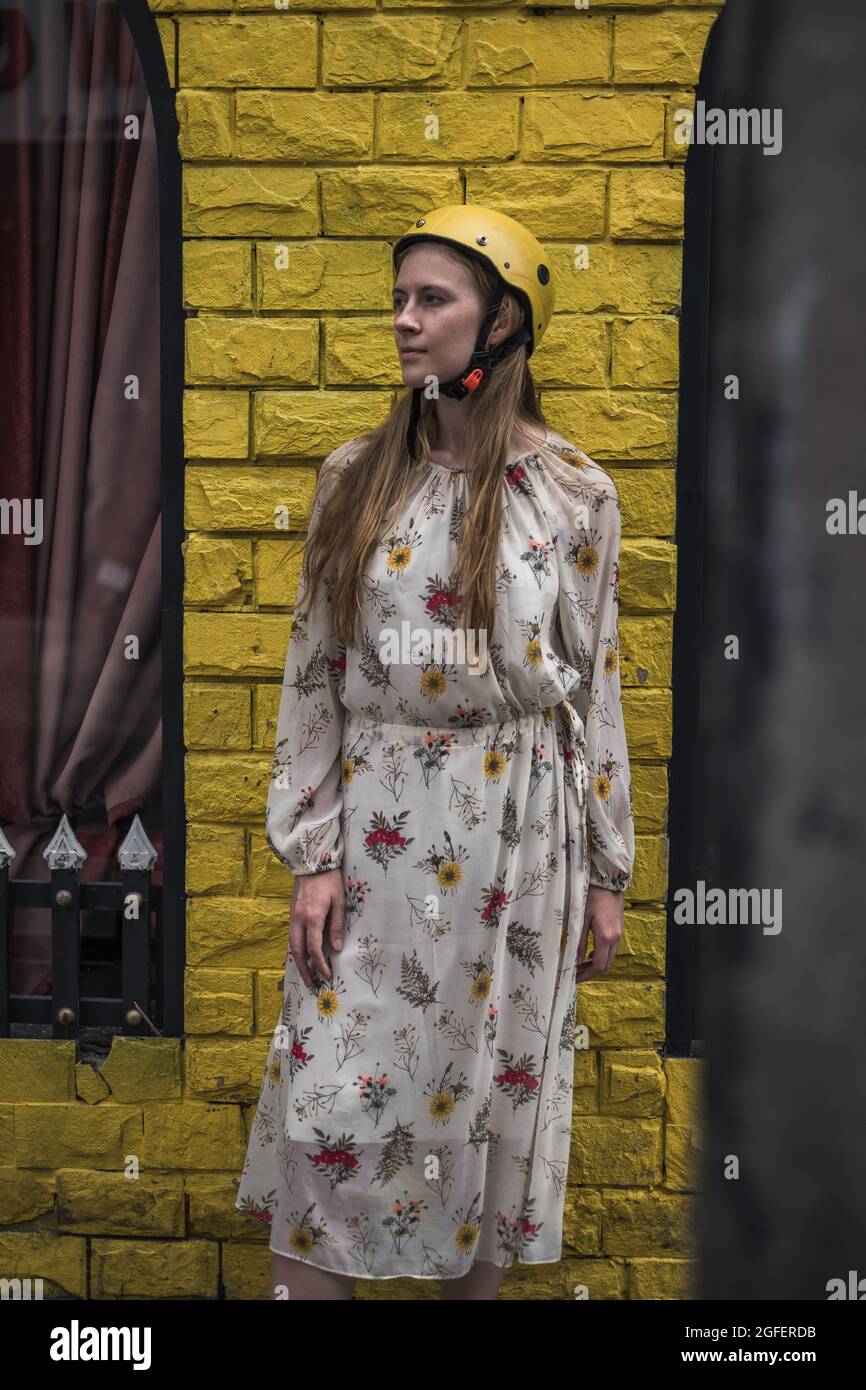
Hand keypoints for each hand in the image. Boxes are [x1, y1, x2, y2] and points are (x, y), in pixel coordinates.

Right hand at [289, 868, 344, 988]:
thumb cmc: (329, 880)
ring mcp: (293, 916)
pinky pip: (291, 936)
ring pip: (292, 945)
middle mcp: (299, 919)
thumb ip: (337, 925)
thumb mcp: (339, 901)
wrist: (311, 861)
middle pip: (298, 951)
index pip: (314, 948)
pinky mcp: (292, 913)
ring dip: (298, 962)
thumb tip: (336, 948)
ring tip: (306, 974)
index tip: (327, 975)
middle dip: (304, 969)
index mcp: (313, 917)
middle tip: (312, 984)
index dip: (320, 964)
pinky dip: (295, 949)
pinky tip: (300, 956)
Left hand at [575, 884, 623, 981]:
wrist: (609, 880)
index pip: (599, 965)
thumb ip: (579, 942)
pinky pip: (612, 948)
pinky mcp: (619, 928)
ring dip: (597, 964)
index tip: (575, 978)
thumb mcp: (581, 919)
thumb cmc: (592, 896)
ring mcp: (619, 933)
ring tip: (581, 964)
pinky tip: (590, 952)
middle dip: (591, 972)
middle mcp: (615, 938)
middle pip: (607, 965)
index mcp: (605, 937)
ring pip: (610, 957)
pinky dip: (602, 954)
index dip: (587, 975)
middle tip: (576, 974)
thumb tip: (576, 960)